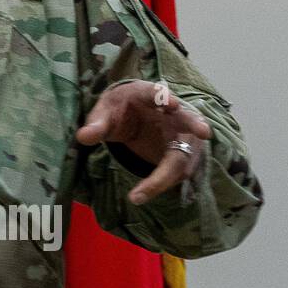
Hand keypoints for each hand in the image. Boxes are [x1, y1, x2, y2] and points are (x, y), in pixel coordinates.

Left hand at [74, 80, 211, 205]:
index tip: (173, 104)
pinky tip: (140, 194)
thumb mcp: (104, 114)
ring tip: (140, 194)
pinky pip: (176, 170)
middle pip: (186, 119)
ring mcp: (181, 134)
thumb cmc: (118, 111)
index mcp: (147, 95)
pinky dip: (160, 183)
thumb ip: (96, 125)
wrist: (131, 117)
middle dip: (195, 124)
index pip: (157, 93)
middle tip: (204, 132)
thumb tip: (83, 137)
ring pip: (183, 153)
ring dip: (167, 173)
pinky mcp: (182, 153)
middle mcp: (171, 113)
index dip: (165, 98)